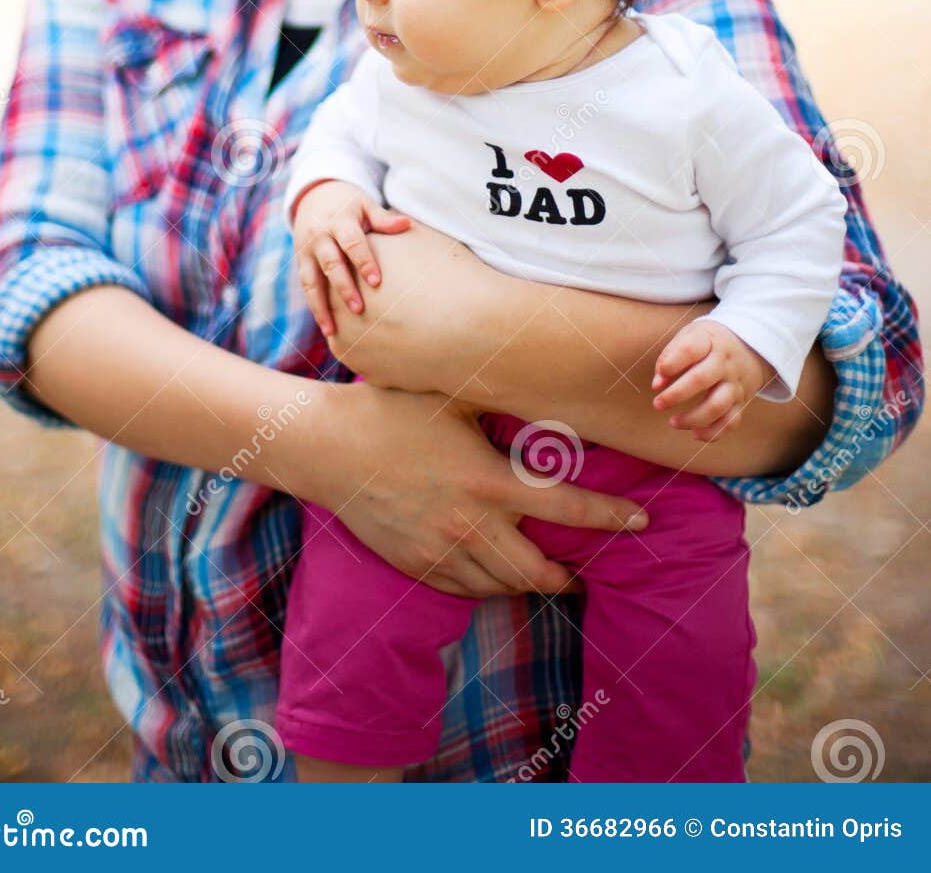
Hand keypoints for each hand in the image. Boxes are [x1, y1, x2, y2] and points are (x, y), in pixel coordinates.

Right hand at [293, 179, 410, 336]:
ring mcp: (307, 251)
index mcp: (339, 221)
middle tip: (358, 309)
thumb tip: (407, 224)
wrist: (314, 196)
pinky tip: (326, 327)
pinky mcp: (301, 262)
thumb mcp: (364, 205)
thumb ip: (383, 218)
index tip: (375, 281)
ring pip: (312, 281)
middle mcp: (320, 236)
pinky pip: (306, 287)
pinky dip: (315, 307)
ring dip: (321, 306)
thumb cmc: (348, 204)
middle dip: (343, 287)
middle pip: (331, 264)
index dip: (363, 261)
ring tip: (332, 330)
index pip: (351, 243)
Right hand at [306, 382, 648, 596]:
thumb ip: (504, 396)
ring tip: (546, 576)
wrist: (327, 447)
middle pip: (539, 570)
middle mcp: (470, 524)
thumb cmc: (393, 409)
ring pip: (502, 586)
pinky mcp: (415, 565)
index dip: (611, 518)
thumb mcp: (454, 394)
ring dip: (530, 584)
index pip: (568, 507)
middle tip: (585, 572)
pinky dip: (488, 588)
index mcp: (488, 480)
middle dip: (569, 575)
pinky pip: (463, 591)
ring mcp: (441, 550)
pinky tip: (495, 577)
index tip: (642, 522)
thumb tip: (551, 379)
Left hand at [651, 321, 775, 440]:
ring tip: (673, 422)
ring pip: (717, 406)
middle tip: (658, 404)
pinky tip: (694, 434)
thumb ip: (670, 356)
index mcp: (710, 341)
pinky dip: (712, 433)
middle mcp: (725, 363)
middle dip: (676, 395)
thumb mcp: (691, 336)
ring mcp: (735, 384)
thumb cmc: (709, 343)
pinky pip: (730, 422)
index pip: (691, 349)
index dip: (672, 362)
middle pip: (701, 380)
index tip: (661, 372)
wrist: (750, 348)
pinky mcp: (740, 403)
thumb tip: (657, 385)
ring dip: (692, 419)